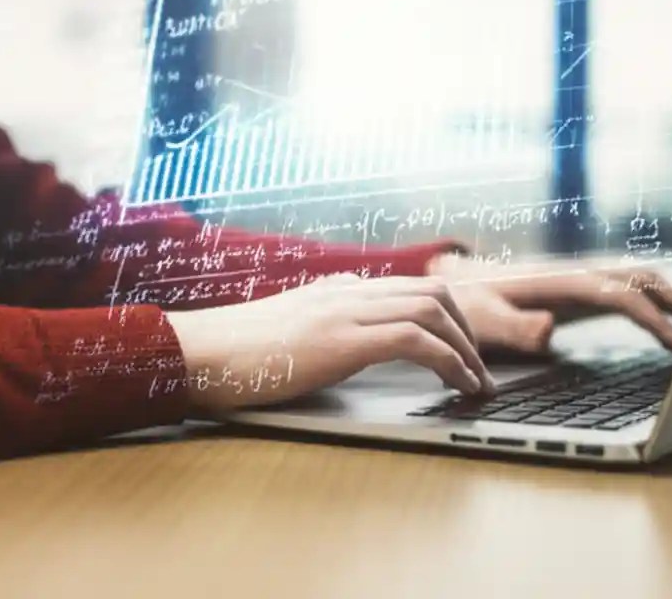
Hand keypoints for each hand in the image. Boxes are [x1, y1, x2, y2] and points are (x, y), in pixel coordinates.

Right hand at [166, 274, 494, 413]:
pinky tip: (458, 383)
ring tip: (477, 383)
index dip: (449, 318)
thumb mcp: (288, 331)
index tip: (464, 349)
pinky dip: (448, 361)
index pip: (411, 288)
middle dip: (469, 331)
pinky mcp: (340, 340)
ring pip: (432, 311)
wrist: (192, 354)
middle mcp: (346, 292)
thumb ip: (324, 325)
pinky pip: (414, 340)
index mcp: (336, 290)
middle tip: (479, 369)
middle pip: (434, 293)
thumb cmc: (231, 354)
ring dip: (466, 349)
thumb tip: (353, 338)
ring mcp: (343, 311)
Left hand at [426, 253, 671, 354]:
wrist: (449, 287)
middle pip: (640, 278)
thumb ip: (513, 327)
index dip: (653, 317)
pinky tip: (668, 326)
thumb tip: (550, 331)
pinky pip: (627, 293)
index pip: (620, 295)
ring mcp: (580, 281)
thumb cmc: (465, 306)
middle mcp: (576, 274)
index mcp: (560, 280)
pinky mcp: (579, 293)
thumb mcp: (481, 319)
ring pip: (638, 280)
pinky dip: (655, 303)